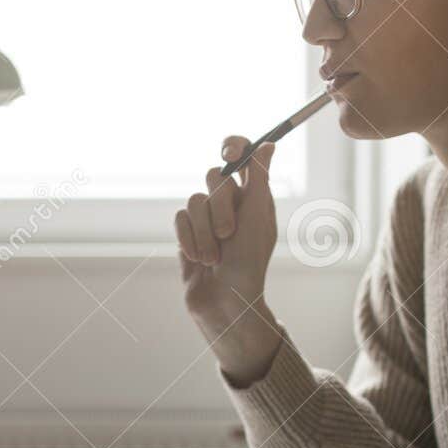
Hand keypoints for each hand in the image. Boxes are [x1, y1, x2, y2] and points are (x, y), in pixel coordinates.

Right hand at [175, 139, 283, 386]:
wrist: (226, 303)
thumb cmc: (249, 264)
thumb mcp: (257, 220)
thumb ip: (259, 179)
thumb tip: (268, 144)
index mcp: (253, 195)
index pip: (242, 153)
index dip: (233, 146)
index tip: (228, 156)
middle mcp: (230, 201)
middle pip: (214, 177)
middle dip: (220, 208)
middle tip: (229, 235)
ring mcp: (207, 217)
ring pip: (194, 200)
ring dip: (204, 233)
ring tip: (214, 258)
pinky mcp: (187, 232)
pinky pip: (179, 219)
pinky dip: (189, 239)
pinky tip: (199, 259)